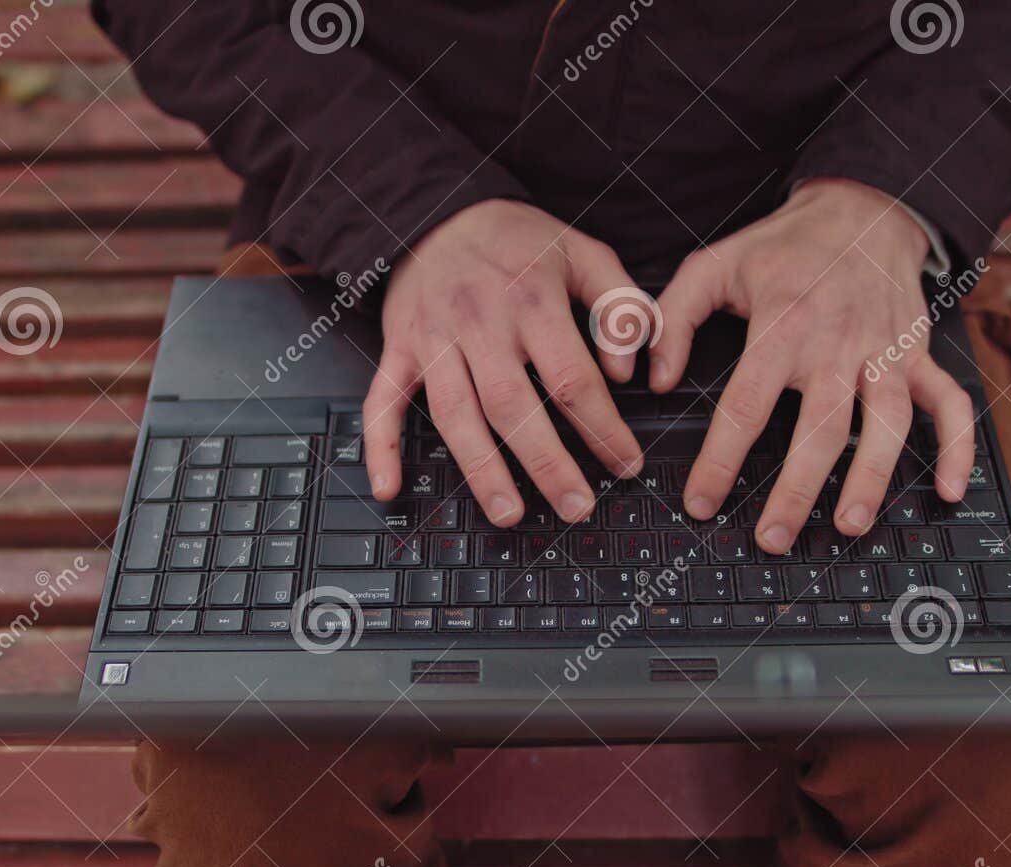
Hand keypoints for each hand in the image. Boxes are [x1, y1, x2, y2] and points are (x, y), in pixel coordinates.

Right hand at [364, 200, 645, 525]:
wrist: (439, 209)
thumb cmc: (516, 240)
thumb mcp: (583, 252)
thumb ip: (620, 305)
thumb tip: (629, 370)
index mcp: (531, 299)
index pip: (573, 378)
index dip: (604, 428)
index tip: (626, 463)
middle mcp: (479, 323)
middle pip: (514, 407)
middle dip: (548, 464)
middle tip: (577, 507)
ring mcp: (433, 339)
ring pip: (455, 415)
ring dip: (481, 470)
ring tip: (509, 514)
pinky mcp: (399, 349)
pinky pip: (382, 401)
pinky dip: (381, 447)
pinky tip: (391, 487)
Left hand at [650, 178, 975, 554]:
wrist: (861, 208)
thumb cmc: (783, 246)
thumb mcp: (713, 265)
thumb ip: (671, 318)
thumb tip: (655, 379)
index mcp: (783, 325)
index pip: (746, 405)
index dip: (721, 460)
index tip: (702, 503)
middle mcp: (839, 343)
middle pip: (820, 429)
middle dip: (795, 490)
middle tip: (772, 538)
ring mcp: (886, 351)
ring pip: (888, 424)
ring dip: (872, 478)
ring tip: (847, 525)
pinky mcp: (919, 354)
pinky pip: (950, 403)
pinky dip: (958, 446)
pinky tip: (948, 491)